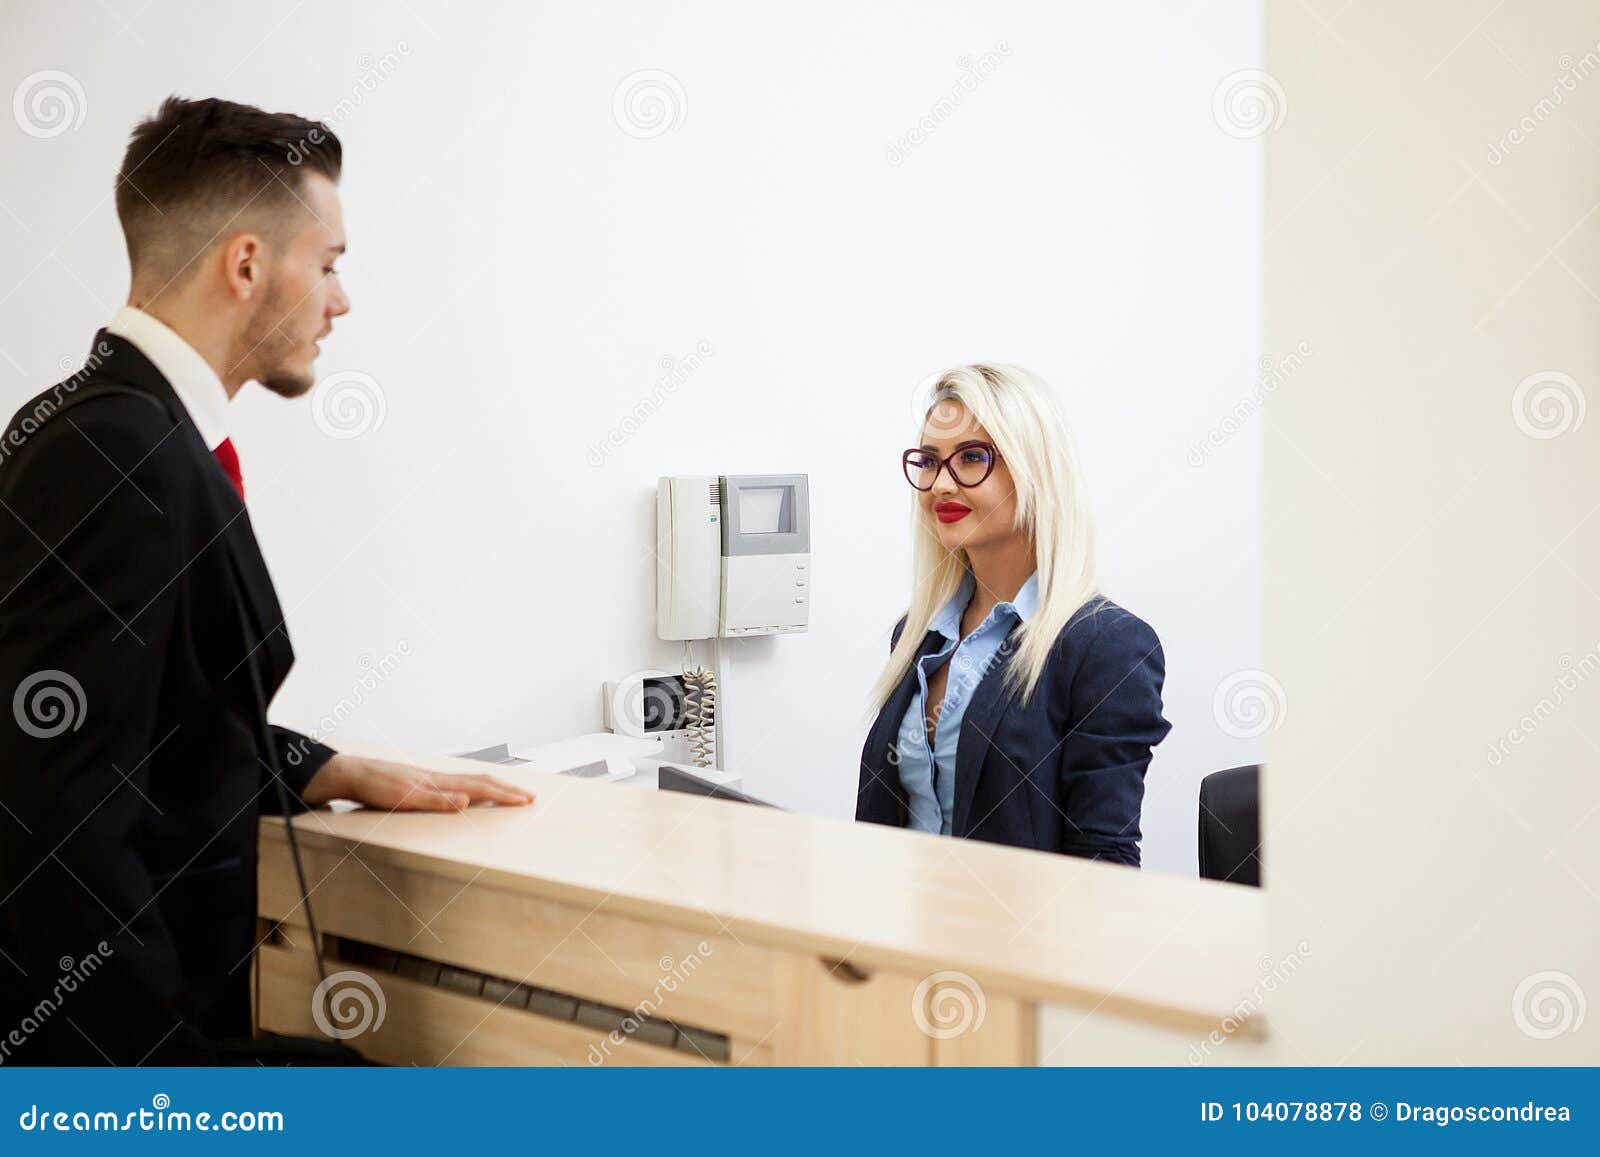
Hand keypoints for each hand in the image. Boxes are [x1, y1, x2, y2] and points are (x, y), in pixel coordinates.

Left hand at [301, 752, 534, 811]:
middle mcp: (440, 778)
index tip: (526, 801)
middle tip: (529, 797)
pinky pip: (459, 783)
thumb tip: (467, 799)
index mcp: (440, 783)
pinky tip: (472, 791)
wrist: (353, 775)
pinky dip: (476, 787)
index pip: (481, 789)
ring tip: (509, 791)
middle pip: (482, 781)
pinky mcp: (424, 782)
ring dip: (494, 787)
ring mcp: (432, 779)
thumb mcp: (404, 798)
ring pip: (472, 780)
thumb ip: (437, 800)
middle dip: (508, 790)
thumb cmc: (376, 787)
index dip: (505, 795)